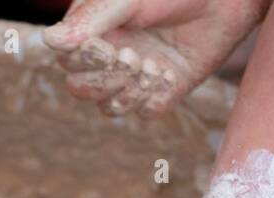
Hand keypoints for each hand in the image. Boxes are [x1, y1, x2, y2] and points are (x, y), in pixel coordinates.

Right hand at [43, 0, 269, 116]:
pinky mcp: (160, 92)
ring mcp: (133, 78)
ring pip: (109, 108)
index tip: (109, 46)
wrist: (225, 0)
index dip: (85, 62)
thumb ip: (90, 19)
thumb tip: (48, 39)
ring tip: (154, 66)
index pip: (68, 62)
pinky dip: (155, 96)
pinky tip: (170, 73)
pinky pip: (145, 111)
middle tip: (132, 57)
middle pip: (81, 90)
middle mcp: (107, 58)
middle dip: (105, 80)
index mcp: (93, 32)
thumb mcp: (129, 0)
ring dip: (129, 91)